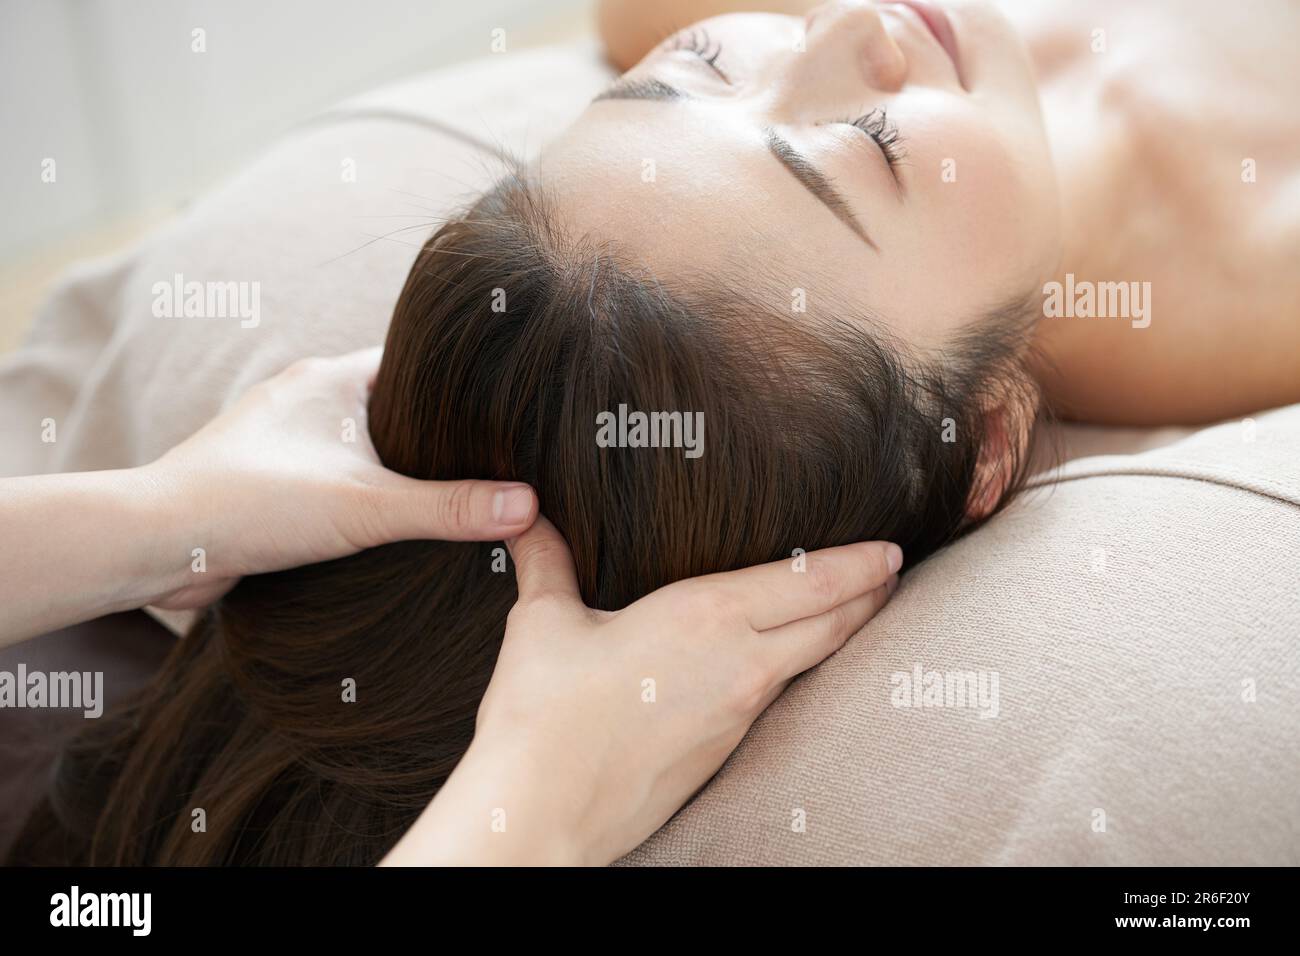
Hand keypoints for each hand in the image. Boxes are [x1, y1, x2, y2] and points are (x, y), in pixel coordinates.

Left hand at [142, 347, 537, 608]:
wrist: (157, 544)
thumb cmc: (252, 502)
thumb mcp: (367, 506)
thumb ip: (449, 508)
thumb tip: (528, 508)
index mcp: (330, 378)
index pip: (416, 365)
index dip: (462, 389)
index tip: (504, 414)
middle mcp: (306, 398)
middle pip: (392, 407)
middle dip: (435, 436)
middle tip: (490, 461)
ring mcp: (284, 440)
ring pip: (359, 445)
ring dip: (393, 470)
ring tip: (449, 495)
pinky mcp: (268, 481)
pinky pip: (332, 477)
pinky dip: (360, 495)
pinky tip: (386, 525)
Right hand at [385, 518, 900, 865]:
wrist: (542, 813)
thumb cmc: (543, 714)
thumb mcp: (543, 624)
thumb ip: (547, 564)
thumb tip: (527, 521)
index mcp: (704, 617)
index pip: (810, 581)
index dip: (859, 564)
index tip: (891, 549)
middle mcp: (738, 663)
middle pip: (832, 624)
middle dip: (871, 594)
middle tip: (893, 572)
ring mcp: (737, 715)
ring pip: (810, 664)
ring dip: (839, 633)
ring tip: (850, 611)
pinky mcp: (723, 753)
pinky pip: (774, 699)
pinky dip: (795, 672)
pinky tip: (777, 667)